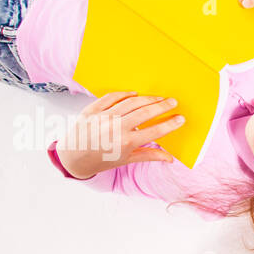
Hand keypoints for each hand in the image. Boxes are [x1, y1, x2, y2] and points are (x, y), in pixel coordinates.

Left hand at [57, 92, 182, 179]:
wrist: (73, 157)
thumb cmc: (101, 160)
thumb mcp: (126, 160)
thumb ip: (149, 155)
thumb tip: (169, 158)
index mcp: (126, 143)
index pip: (155, 131)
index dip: (170, 124)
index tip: (181, 118)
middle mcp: (115, 128)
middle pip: (145, 113)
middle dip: (162, 106)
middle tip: (173, 101)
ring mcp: (103, 117)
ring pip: (131, 102)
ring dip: (147, 98)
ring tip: (158, 97)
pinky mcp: (92, 109)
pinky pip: (112, 97)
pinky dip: (124, 94)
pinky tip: (134, 94)